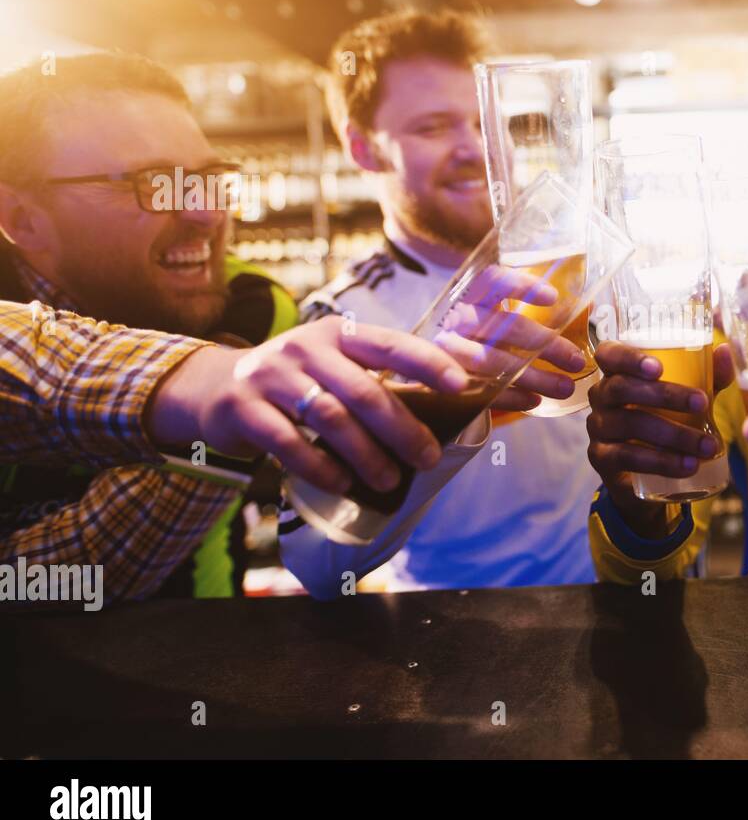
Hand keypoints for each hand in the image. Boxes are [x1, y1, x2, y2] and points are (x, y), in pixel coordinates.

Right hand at [147, 316, 469, 494]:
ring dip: (366, 455)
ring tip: (389, 481)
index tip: (461, 385)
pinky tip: (342, 485)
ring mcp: (271, 376)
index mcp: (337, 334)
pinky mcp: (242, 409)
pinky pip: (288, 443)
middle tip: (429, 457)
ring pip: (330, 419)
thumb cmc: (295, 381)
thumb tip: (440, 409)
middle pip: (363, 391)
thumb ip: (372, 378)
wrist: (214, 388)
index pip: (390, 344)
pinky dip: (320, 467)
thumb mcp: (330, 364)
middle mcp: (305, 348)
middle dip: (402, 429)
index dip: (428, 363)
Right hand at [435, 263, 585, 404]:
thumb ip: (533, 316)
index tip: (552, 298)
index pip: (493, 281)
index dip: (521, 285)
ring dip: (533, 376)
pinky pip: (482, 391)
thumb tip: (588, 308)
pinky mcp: (445, 383)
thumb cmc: (481, 340)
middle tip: (577, 360)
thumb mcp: (499, 321)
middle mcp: (458, 319)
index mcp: (473, 297)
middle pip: (502, 326)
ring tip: (565, 387)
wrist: (436, 374)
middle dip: (544, 344)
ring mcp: (449, 351)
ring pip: (492, 362)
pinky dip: (511, 397)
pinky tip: (534, 401)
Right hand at [586, 340, 733, 536]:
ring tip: (707, 446)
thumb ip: (708, 377)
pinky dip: (661, 461)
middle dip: (665, 394)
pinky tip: (688, 465)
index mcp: (617, 372)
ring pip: (629, 424)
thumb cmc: (669, 422)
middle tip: (701, 403)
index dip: (628, 358)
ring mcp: (598, 427)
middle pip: (622, 388)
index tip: (659, 368)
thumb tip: (724, 351)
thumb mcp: (689, 399)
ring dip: (673, 435)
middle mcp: (601, 396)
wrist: (651, 476)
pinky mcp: (601, 458)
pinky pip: (627, 456)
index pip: (609, 354)